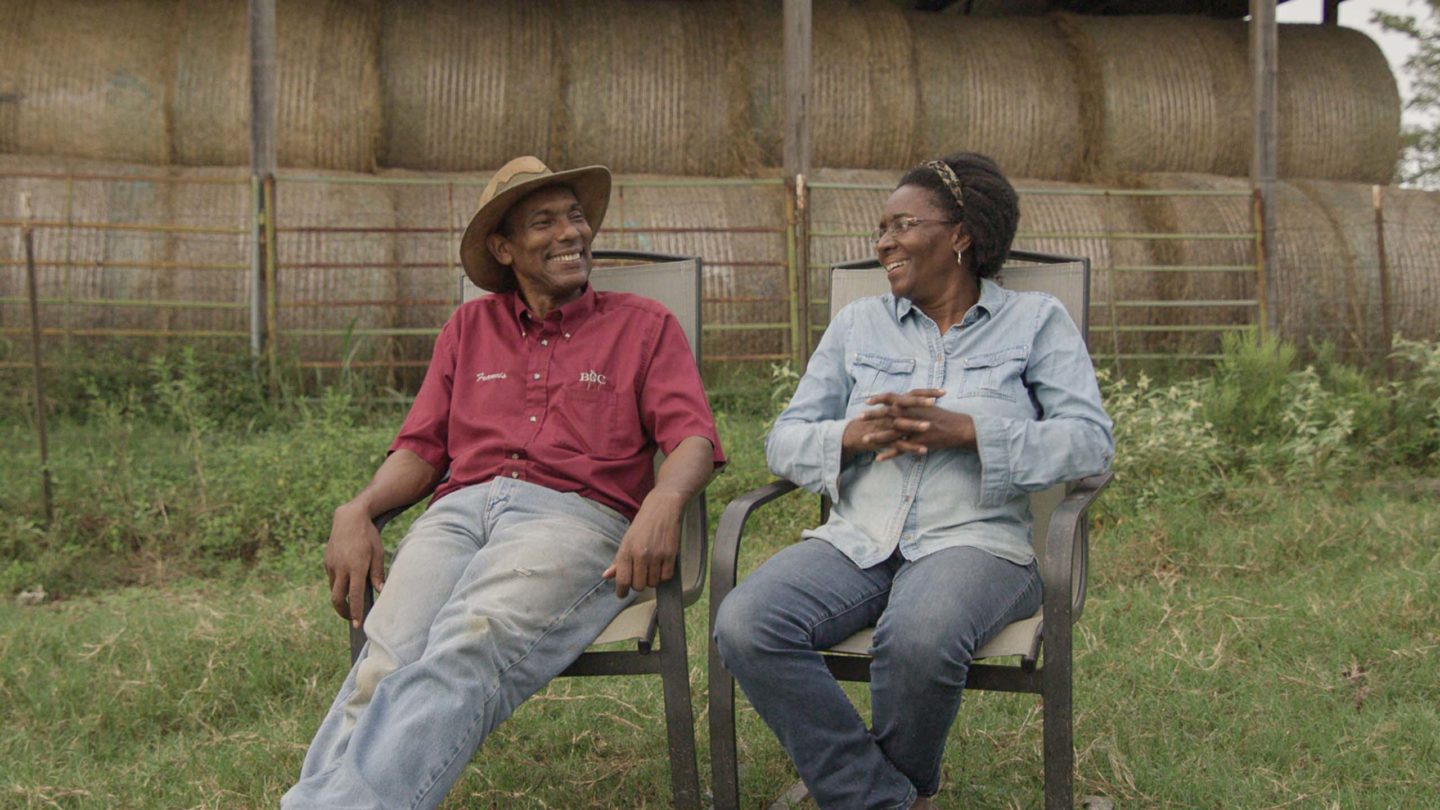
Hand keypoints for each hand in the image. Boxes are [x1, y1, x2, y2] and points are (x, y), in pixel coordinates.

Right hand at [324, 502, 385, 627]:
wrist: (349, 518)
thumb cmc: (368, 536)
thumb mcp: (378, 553)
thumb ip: (378, 574)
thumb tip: (381, 591)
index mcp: (356, 567)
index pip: (355, 595)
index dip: (356, 612)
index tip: (358, 625)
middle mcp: (341, 568)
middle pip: (337, 598)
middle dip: (343, 612)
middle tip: (352, 619)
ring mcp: (332, 565)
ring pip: (333, 589)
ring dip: (341, 599)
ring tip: (350, 603)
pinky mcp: (327, 562)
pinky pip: (331, 578)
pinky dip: (338, 585)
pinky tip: (346, 583)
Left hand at [603, 489, 684, 598]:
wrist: (662, 508)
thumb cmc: (642, 525)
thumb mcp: (626, 540)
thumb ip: (618, 561)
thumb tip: (606, 576)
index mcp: (627, 551)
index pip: (622, 580)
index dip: (621, 591)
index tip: (621, 594)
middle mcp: (641, 555)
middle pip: (639, 586)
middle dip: (638, 584)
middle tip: (639, 576)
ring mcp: (657, 555)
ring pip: (653, 583)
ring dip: (652, 579)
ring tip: (651, 568)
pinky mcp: (671, 554)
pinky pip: (666, 577)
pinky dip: (663, 575)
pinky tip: (661, 566)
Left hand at [853, 388, 976, 460]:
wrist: (959, 428)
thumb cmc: (945, 417)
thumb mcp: (929, 406)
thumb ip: (915, 404)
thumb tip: (905, 401)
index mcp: (913, 405)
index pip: (891, 398)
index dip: (878, 399)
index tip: (867, 400)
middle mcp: (911, 415)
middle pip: (887, 415)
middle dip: (872, 416)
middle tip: (858, 418)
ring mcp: (913, 430)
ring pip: (891, 434)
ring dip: (876, 437)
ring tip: (864, 439)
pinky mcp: (917, 443)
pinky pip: (900, 450)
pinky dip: (889, 454)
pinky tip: (878, 459)